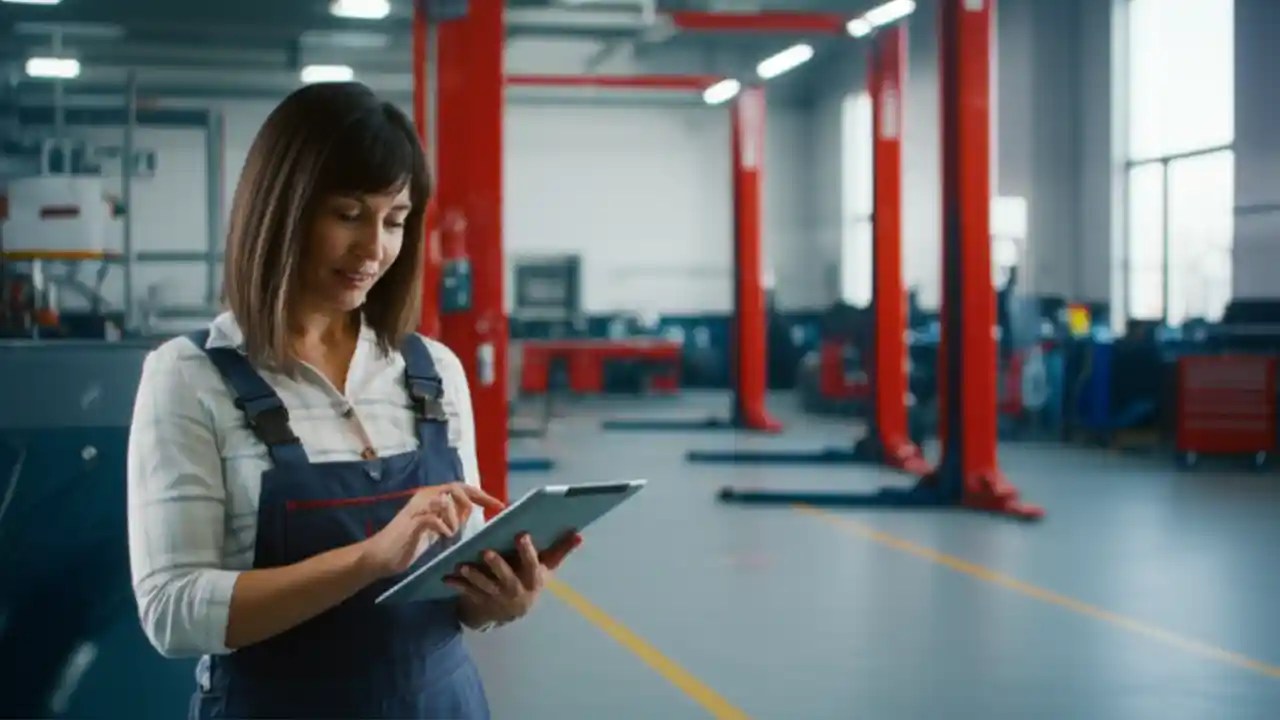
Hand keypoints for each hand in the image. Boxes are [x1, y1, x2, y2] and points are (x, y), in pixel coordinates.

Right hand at [360, 483, 504, 579]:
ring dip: (456, 518)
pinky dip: (444, 527)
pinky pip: (434, 518)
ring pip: (445, 500)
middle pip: (456, 488)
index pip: (461, 488)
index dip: (482, 495)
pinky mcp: (411, 522)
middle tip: (485, 516)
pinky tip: (445, 537)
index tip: (500, 505)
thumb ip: (452, 519)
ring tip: (453, 534)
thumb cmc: (408, 545)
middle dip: (473, 501)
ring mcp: (417, 508)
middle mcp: (424, 497)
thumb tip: (473, 512)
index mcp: (431, 497)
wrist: (380, 557)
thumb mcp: (437, 530)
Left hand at [446, 532, 582, 624]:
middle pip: (506, 578)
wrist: (512, 613)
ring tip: (462, 565)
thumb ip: (560, 551)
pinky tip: (446, 577)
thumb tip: (579, 534)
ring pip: (484, 587)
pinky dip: (457, 585)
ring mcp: (497, 598)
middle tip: (486, 551)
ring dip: (473, 576)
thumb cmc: (530, 580)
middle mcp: (516, 591)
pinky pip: (467, 593)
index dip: (527, 551)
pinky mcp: (480, 601)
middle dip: (497, 566)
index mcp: (533, 580)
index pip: (532, 565)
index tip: (522, 534)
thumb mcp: (547, 569)